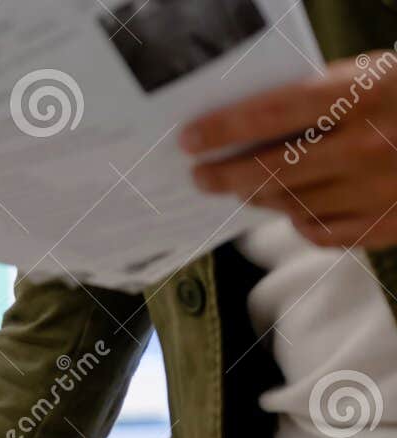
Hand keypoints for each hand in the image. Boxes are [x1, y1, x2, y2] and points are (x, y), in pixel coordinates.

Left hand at [181, 53, 396, 247]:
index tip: (190, 141)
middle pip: (270, 170)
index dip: (223, 130)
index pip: (271, 114)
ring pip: (288, 204)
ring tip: (244, 188)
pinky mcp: (384, 226)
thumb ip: (319, 97)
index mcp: (365, 95)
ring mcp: (377, 191)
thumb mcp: (375, 77)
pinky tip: (290, 207)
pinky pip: (318, 232)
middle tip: (201, 175)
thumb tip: (249, 125)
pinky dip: (296, 219)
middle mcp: (368, 146)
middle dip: (225, 175)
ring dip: (259, 197)